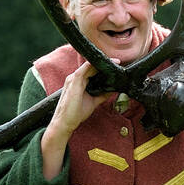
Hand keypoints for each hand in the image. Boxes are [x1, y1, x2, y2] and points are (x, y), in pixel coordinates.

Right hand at [41, 60, 113, 179]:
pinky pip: (85, 68)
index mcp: (78, 82)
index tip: (116, 67)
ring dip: (101, 62)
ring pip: (89, 65)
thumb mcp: (93, 102)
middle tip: (118, 62)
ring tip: (114, 62)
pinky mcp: (74, 81)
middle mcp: (74, 78)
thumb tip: (113, 89)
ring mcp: (73, 79)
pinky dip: (95, 65)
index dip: (103, 68)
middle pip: (91, 66)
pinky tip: (104, 63)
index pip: (92, 71)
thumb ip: (102, 95)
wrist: (65, 123)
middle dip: (104, 63)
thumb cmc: (75, 114)